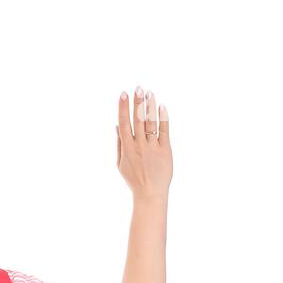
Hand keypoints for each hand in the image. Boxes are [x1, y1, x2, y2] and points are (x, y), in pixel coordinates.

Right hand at [116, 86, 171, 201]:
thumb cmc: (134, 180)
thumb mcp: (121, 164)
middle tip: (138, 87)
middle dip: (137, 103)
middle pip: (138, 120)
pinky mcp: (165, 150)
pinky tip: (161, 106)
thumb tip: (117, 126)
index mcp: (127, 149)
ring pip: (151, 123)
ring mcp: (153, 148)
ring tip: (149, 92)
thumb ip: (119, 144)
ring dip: (150, 106)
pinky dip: (163, 118)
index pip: (124, 124)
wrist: (150, 194)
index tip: (123, 94)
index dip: (123, 108)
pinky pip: (164, 131)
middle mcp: (139, 146)